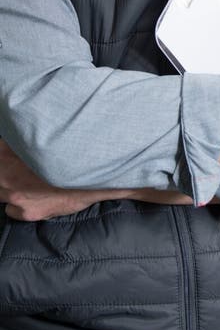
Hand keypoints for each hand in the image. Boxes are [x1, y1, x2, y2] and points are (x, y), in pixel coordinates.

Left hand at [0, 139, 190, 220]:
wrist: (100, 177)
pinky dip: (20, 203)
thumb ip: (34, 127)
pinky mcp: (26, 212)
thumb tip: (25, 118)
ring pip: (1, 191)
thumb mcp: (56, 128)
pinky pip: (10, 209)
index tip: (16, 148)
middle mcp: (9, 173)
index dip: (7, 146)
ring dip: (12, 185)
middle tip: (26, 165)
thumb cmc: (80, 150)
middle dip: (7, 167)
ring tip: (32, 179)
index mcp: (13, 149)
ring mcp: (16, 194)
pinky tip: (36, 194)